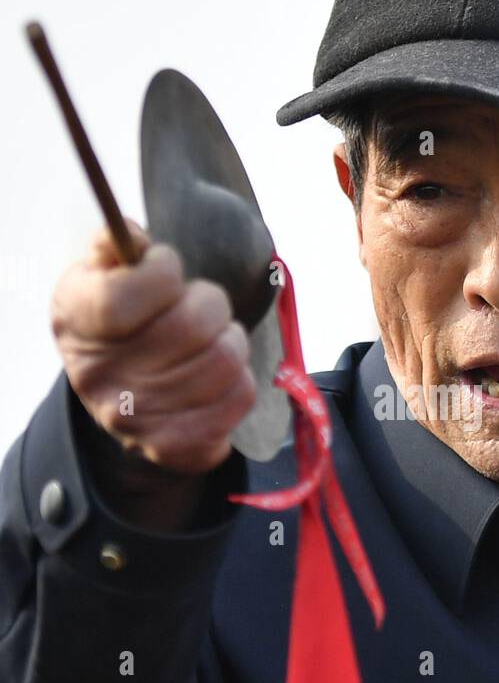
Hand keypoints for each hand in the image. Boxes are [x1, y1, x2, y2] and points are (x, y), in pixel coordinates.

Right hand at [51, 219, 256, 475]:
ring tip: (213, 338)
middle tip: (200, 305)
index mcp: (75, 323)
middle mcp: (98, 378)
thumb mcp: (102, 274)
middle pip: (191, 326)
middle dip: (210, 302)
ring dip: (230, 338)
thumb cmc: (120, 319)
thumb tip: (131, 238)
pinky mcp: (173, 445)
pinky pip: (239, 397)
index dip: (162, 270)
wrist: (119, 391)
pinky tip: (218, 374)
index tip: (165, 268)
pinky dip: (239, 378)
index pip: (126, 295)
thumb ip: (115, 247)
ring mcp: (135, 418)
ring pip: (225, 359)